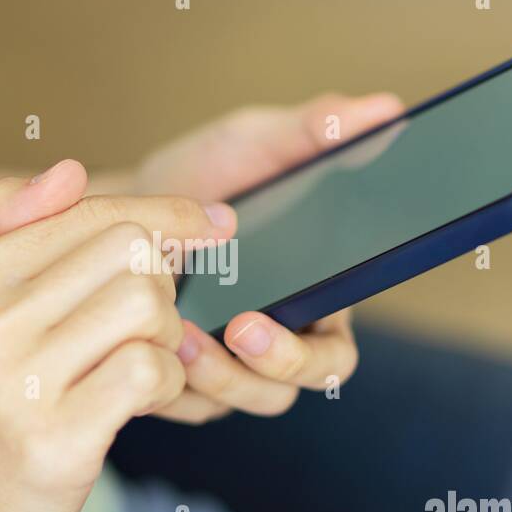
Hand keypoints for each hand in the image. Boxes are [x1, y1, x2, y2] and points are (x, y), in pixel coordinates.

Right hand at [0, 159, 235, 511]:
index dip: (165, 214)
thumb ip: (2, 229)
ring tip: (141, 363)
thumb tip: (71, 169)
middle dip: (161, 284)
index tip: (213, 224)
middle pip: (129, 253)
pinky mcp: (56, 440)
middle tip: (148, 323)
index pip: (89, 214)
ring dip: (166, 335)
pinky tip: (145, 400)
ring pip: (145, 307)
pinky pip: (150, 372)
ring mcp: (16, 384)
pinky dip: (168, 382)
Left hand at [134, 92, 403, 423]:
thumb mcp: (254, 143)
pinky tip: (130, 344)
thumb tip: (386, 107)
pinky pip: (181, 404)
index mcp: (313, 302)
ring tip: (167, 330)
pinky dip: (160, 383)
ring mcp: (226, 369)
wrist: (125, 203)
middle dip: (254, 373)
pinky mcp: (180, 381)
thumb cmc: (204, 173)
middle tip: (214, 334)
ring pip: (232, 403)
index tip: (251, 324)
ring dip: (205, 379)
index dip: (302, 356)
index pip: (334, 359)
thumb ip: (313, 131)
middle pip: (286, 392)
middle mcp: (275, 344)